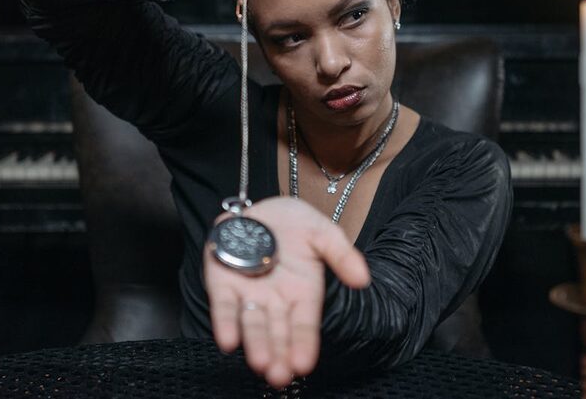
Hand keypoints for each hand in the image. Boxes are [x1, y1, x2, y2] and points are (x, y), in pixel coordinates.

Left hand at [204, 197, 370, 388]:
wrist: (260, 208)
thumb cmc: (294, 223)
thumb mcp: (323, 233)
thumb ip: (342, 255)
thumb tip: (362, 279)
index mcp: (304, 293)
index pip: (304, 324)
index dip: (303, 343)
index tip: (304, 365)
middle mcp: (276, 301)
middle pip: (278, 332)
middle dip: (278, 354)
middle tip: (279, 376)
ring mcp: (249, 295)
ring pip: (252, 325)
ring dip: (255, 345)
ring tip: (260, 364)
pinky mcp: (223, 285)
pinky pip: (224, 307)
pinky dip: (225, 323)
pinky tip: (228, 340)